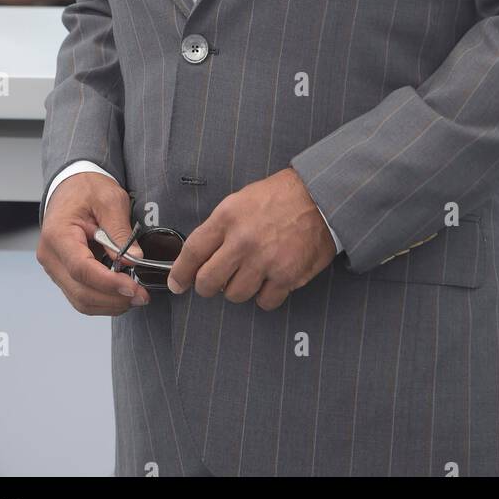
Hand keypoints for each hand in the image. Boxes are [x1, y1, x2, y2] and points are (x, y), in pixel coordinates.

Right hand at [37, 172, 147, 315]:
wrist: (72, 185)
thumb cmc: (87, 189)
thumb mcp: (109, 199)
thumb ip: (120, 230)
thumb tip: (134, 259)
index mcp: (58, 235)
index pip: (81, 269)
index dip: (108, 283)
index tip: (133, 287)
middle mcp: (50, 256)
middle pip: (80, 291)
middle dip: (113, 299)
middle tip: (142, 296)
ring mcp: (55, 267)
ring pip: (80, 299)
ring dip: (109, 304)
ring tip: (135, 297)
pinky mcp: (63, 273)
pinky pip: (80, 295)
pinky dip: (102, 300)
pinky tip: (121, 294)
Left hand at [166, 167, 337, 310]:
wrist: (320, 197)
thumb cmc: (280, 196)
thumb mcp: (241, 199)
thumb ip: (220, 227)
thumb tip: (199, 256)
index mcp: (228, 217)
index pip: (192, 252)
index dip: (180, 273)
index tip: (177, 284)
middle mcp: (243, 240)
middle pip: (208, 282)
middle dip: (207, 286)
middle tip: (214, 282)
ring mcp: (265, 260)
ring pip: (234, 295)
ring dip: (239, 289)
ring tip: (250, 273)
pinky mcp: (286, 276)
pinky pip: (264, 302)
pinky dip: (265, 295)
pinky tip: (270, 280)